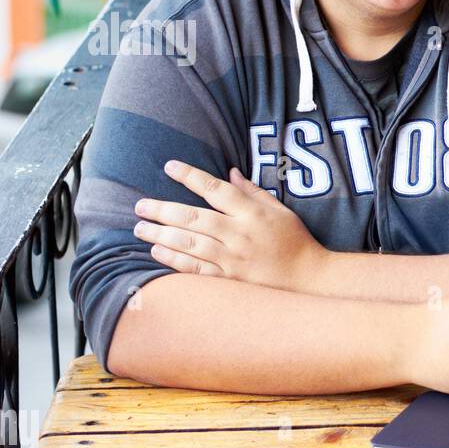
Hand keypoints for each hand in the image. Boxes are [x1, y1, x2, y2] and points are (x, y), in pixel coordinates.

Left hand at [132, 159, 328, 291]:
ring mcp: (233, 259)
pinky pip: (196, 269)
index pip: (216, 189)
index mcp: (252, 212)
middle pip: (194, 217)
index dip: (191, 176)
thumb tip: (230, 173)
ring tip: (140, 226)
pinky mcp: (230, 281)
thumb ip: (253, 192)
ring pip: (189, 243)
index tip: (170, 166)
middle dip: (162, 209)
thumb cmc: (295, 241)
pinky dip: (174, 259)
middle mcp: (239, 234)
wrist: (309, 279)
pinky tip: (156, 250)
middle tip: (139, 205)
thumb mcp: (280, 210)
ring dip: (161, 233)